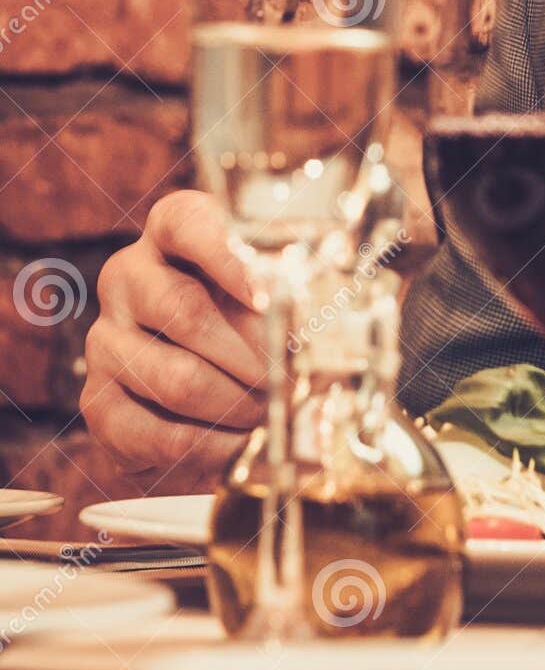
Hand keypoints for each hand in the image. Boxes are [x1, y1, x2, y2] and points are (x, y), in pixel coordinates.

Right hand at [82, 191, 266, 485]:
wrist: (202, 392)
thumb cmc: (249, 326)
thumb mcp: (274, 299)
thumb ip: (293, 306)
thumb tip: (322, 345)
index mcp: (172, 233)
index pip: (187, 224)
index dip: (228, 259)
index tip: (268, 298)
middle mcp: (129, 277)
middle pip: (183, 310)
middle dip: (250, 356)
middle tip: (288, 382)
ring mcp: (106, 337)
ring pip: (174, 378)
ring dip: (234, 405)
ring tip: (269, 413)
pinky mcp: (98, 399)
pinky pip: (156, 432)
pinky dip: (211, 445)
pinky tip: (239, 442)